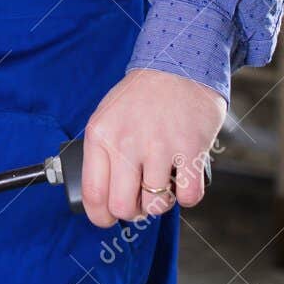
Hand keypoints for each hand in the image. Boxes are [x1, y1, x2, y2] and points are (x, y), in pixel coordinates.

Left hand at [80, 68, 225, 227]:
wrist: (177, 64)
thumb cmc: (141, 96)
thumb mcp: (107, 117)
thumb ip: (102, 153)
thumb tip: (102, 197)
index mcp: (100, 135)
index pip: (93, 194)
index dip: (100, 216)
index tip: (108, 218)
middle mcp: (126, 142)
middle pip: (122, 207)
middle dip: (133, 212)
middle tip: (141, 199)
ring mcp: (159, 145)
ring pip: (155, 205)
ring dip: (161, 202)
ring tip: (164, 182)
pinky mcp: (190, 148)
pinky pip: (188, 196)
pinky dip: (187, 195)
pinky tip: (183, 177)